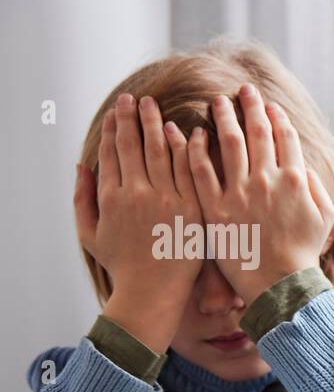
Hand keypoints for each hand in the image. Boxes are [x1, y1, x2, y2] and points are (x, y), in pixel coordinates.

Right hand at [75, 93, 202, 352]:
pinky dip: (189, 149)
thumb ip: (81, 197)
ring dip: (159, 126)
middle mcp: (140, 194)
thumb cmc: (122, 266)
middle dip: (134, 118)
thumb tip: (80, 165)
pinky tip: (188, 132)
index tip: (116, 111)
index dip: (113, 128)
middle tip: (137, 98)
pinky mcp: (194, 209)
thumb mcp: (90, 233)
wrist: (153, 293)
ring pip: (163, 152)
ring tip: (157, 108)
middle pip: (136, 145)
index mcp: (113, 197)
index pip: (113, 152)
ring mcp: (169, 201)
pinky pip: (192, 171)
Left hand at [187, 83, 333, 302]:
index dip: (277, 117)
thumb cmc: (303, 255)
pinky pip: (200, 170)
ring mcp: (239, 193)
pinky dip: (194, 148)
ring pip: (228, 143)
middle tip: (242, 90)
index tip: (269, 105)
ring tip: (216, 102)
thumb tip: (305, 167)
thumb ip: (317, 188)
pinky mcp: (215, 208)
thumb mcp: (324, 219)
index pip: (285, 137)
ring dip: (222, 117)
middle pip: (257, 132)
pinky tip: (192, 134)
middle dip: (250, 106)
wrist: (279, 285)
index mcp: (294, 180)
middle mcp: (267, 180)